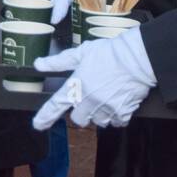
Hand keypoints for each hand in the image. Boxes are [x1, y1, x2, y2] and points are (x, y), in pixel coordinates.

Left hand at [32, 28, 156, 129]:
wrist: (137, 58)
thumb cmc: (110, 53)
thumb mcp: (81, 52)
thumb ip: (59, 61)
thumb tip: (39, 63)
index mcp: (76, 86)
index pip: (55, 105)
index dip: (45, 117)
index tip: (38, 124)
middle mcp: (89, 100)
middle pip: (78, 119)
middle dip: (82, 112)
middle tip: (90, 99)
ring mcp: (106, 108)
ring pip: (98, 122)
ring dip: (99, 114)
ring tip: (106, 97)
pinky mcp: (122, 113)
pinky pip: (116, 122)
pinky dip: (116, 116)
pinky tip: (118, 102)